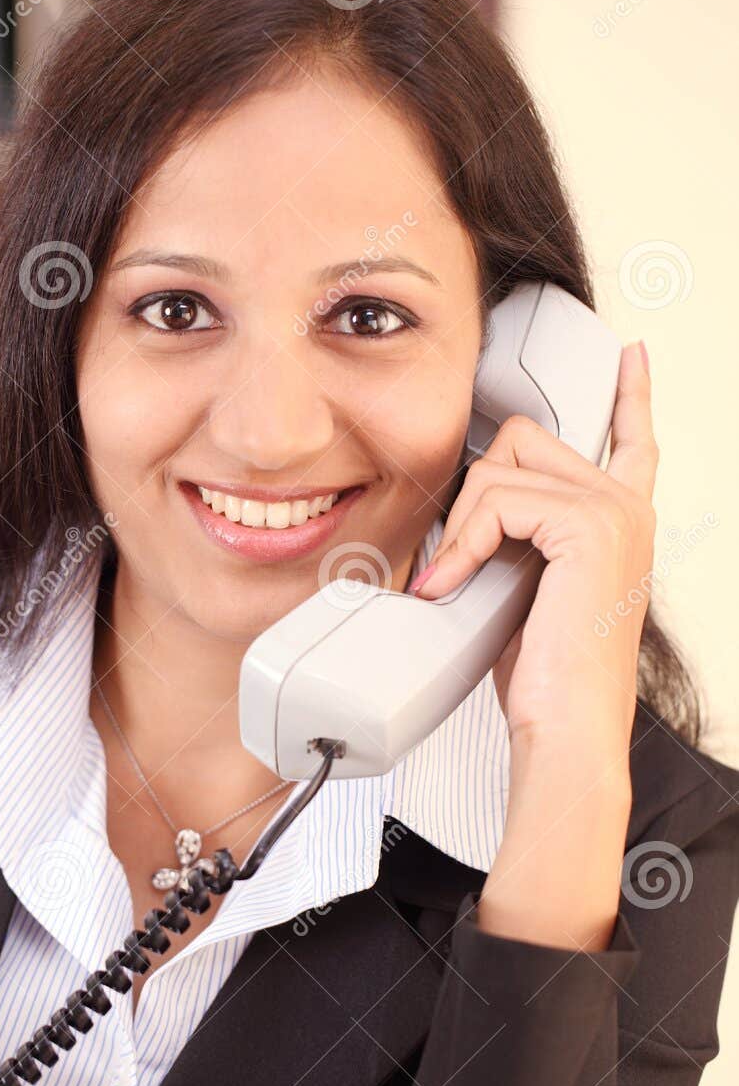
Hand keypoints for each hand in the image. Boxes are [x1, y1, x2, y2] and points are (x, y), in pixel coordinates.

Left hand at [410, 341, 657, 949]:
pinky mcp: (589, 524)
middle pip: (525, 442)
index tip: (629, 356)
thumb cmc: (546, 677)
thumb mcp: (529, 586)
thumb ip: (520, 534)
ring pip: (504, 467)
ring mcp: (613, 510)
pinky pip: (499, 500)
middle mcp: (626, 505)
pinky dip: (462, 543)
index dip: (629, 395)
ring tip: (453, 581)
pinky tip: (452, 585)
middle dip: (474, 497)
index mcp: (621, 519)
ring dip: (462, 526)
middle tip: (455, 561)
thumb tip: (473, 504)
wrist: (566, 728)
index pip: (632, 439)